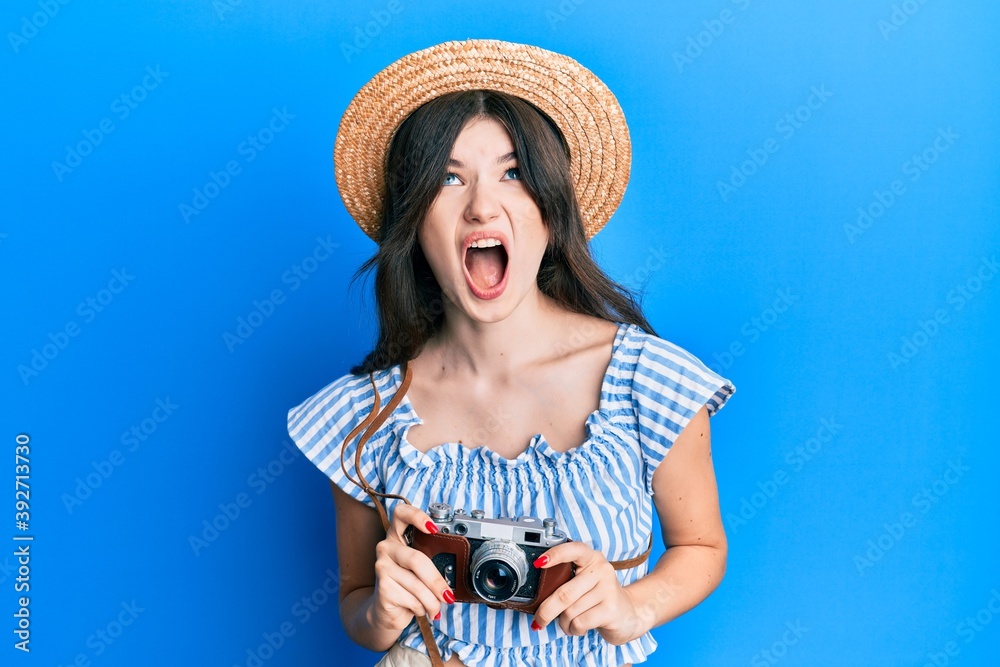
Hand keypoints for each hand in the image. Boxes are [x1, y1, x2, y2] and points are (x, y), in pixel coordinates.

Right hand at [370, 503, 453, 632]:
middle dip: (437, 582)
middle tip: (448, 595)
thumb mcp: (419, 570)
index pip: (401, 513)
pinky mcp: (382, 587)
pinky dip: (422, 608)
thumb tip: (456, 568)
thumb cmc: (408, 587)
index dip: (417, 516)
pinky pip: (412, 599)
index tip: (433, 528)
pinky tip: (419, 609)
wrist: (386, 612)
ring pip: (417, 585)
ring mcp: (381, 566)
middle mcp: (386, 547)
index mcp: (397, 536)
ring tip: (435, 608)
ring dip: (432, 601)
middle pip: (418, 560)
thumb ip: (431, 560)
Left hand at [530, 541, 644, 645]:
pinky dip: (574, 629)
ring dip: (563, 623)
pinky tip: (579, 627)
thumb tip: (538, 595)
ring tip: (568, 624)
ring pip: (570, 611)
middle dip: (546, 611)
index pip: (573, 550)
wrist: (628, 615)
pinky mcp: (611, 609)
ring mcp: (608, 589)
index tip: (538, 563)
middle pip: (564, 593)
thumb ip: (567, 581)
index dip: (555, 555)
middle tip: (539, 621)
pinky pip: (580, 622)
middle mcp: (601, 569)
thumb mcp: (585, 582)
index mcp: (591, 558)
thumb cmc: (598, 598)